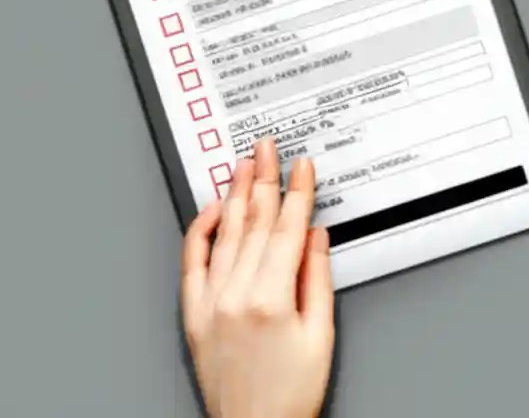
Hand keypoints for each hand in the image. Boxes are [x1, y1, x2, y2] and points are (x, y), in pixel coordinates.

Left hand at [182, 138, 334, 417]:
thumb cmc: (290, 393)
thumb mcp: (321, 336)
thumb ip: (317, 280)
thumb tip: (315, 238)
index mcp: (271, 299)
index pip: (287, 229)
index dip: (297, 193)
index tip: (302, 167)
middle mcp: (235, 296)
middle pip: (254, 223)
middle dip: (264, 180)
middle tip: (267, 147)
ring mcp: (210, 303)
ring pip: (226, 235)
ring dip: (236, 194)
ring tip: (243, 165)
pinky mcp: (193, 314)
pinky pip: (193, 261)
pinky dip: (203, 231)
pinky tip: (214, 209)